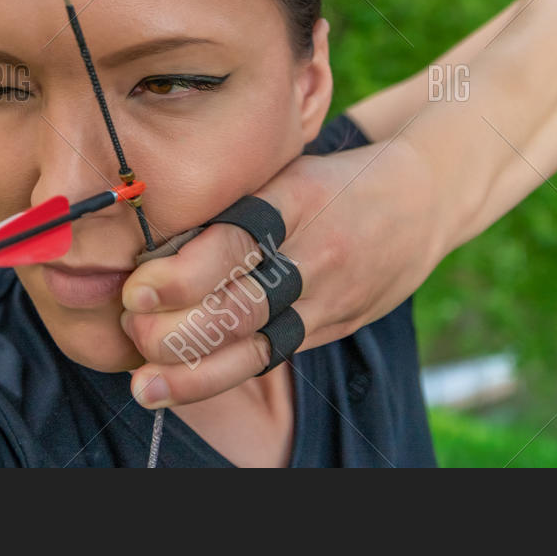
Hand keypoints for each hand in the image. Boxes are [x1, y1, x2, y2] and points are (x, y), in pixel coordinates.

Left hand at [121, 133, 446, 407]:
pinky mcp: (335, 325)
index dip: (182, 274)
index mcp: (295, 200)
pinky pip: (275, 354)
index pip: (234, 244)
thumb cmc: (331, 177)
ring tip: (145, 386)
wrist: (423, 197)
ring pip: (258, 346)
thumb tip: (153, 242)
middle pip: (243, 306)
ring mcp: (328, 297)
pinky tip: (182, 384)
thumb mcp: (284, 169)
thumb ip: (231, 202)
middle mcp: (314, 254)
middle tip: (133, 331)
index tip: (137, 289)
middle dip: (179, 330)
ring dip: (195, 373)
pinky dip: (224, 371)